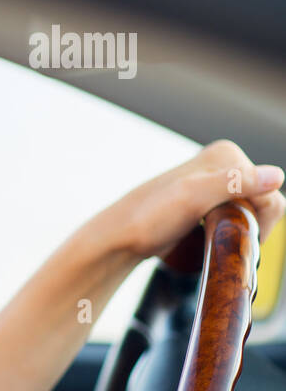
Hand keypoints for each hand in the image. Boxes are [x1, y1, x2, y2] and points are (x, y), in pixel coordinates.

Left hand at [107, 139, 285, 261]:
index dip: (258, 218)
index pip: (270, 191)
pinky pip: (237, 217)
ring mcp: (215, 182)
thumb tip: (276, 176)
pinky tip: (208, 236)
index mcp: (225, 154)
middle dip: (248, 223)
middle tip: (212, 233)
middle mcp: (223, 163)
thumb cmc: (149, 218)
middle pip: (264, 201)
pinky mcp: (207, 201)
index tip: (228, 231)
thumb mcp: (192, 198)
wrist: (120, 236)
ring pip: (252, 212)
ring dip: (240, 229)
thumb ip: (233, 184)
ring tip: (207, 234)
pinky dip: (232, 230)